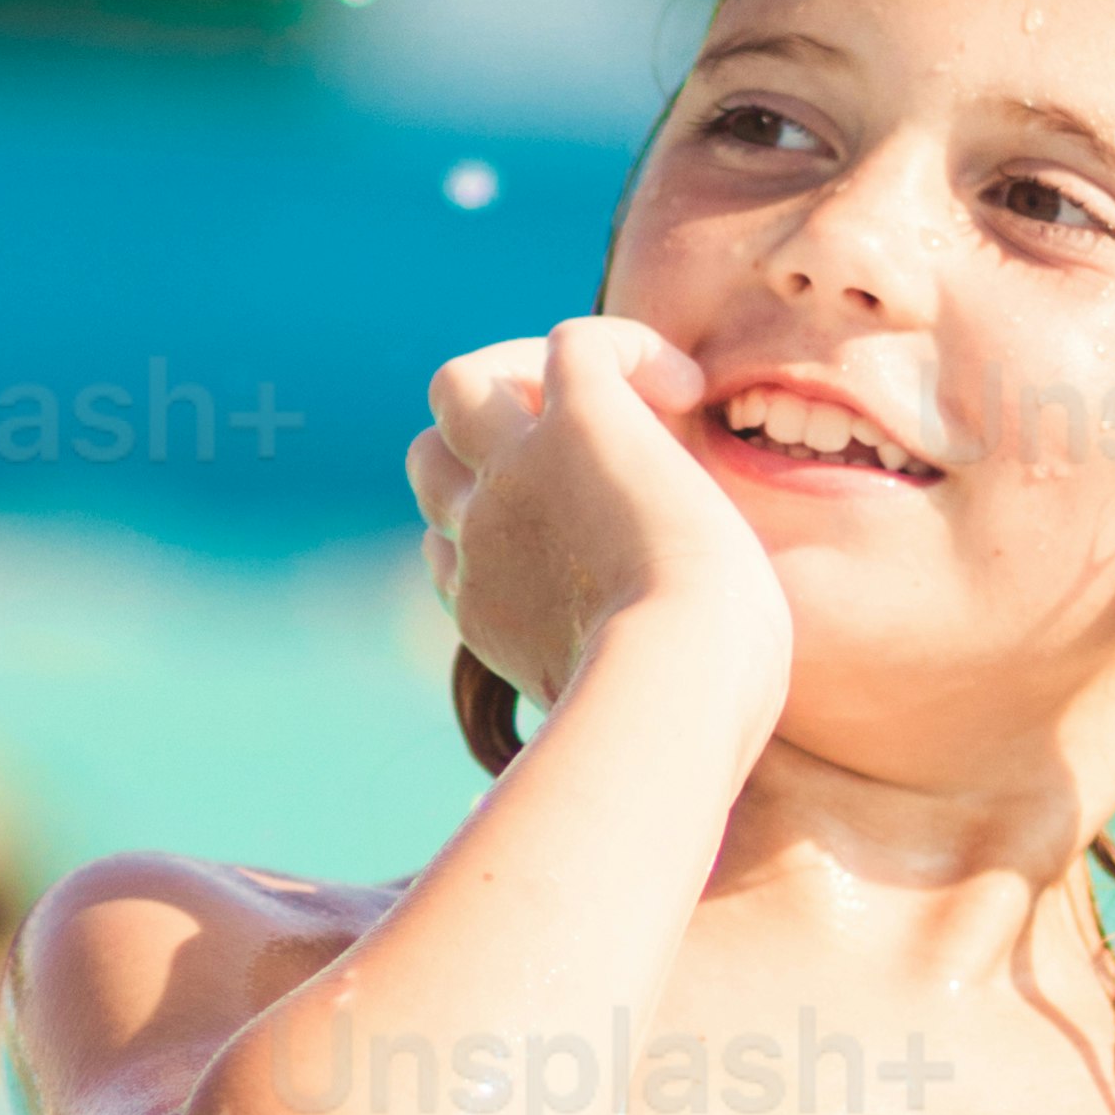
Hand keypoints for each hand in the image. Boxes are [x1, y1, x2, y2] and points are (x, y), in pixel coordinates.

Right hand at [409, 316, 786, 733]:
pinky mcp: (577, 421)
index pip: (448, 550)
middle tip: (585, 465)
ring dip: (523, 375)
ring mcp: (516, 470)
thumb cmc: (678, 721)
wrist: (676, 681)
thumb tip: (625, 775)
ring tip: (613, 403)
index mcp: (486, 610)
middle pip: (429, 460)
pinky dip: (628, 348)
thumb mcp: (624, 716)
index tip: (582, 554)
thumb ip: (609, 706)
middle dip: (486, 451)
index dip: (494, 536)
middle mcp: (482, 535)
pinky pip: (577, 339)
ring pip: (461, 384)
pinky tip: (686, 391)